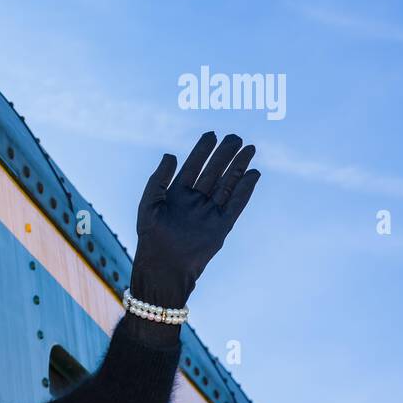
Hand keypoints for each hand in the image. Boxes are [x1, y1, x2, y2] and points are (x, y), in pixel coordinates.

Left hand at [131, 131, 259, 308]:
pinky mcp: (222, 226)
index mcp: (176, 195)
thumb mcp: (148, 204)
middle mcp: (195, 201)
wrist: (163, 268)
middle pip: (213, 172)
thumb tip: (171, 154)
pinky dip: (245, 189)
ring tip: (250, 148)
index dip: (202, 150)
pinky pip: (236, 204)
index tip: (212, 134)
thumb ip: (158, 179)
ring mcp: (209, 212)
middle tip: (236, 137)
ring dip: (238, 167)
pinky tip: (254, 174)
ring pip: (227, 184)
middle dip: (224, 154)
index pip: (193, 167)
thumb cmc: (150, 237)